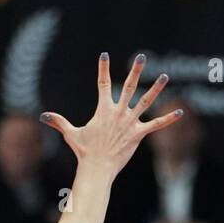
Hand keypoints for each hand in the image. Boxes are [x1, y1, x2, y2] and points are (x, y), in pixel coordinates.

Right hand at [40, 53, 179, 174]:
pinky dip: (168, 119)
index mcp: (103, 110)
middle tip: (142, 57)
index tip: (104, 55)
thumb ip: (59, 122)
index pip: (103, 83)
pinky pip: (156, 125)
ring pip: (146, 101)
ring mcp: (130, 123)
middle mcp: (118, 113)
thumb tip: (43, 116)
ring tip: (165, 76)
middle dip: (136, 70)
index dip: (103, 68)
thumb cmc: (84, 151)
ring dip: (156, 89)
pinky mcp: (138, 135)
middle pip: (129, 86)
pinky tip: (180, 112)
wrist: (96, 168)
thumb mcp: (70, 134)